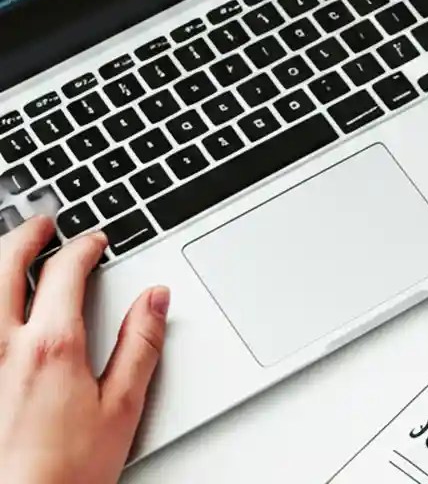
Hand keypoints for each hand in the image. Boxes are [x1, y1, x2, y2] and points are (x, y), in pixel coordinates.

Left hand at [0, 216, 169, 483]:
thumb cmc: (64, 475)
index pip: (65, 272)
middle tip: (42, 226)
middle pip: (4, 264)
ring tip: (8, 252)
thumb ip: (139, 346)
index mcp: (51, 346)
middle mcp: (1, 346)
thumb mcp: (122, 409)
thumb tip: (155, 300)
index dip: (83, 248)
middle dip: (25, 236)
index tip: (94, 242)